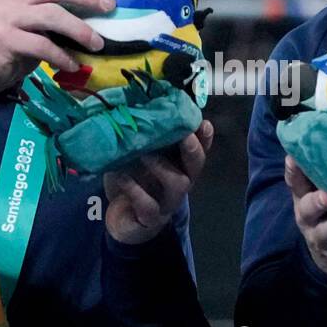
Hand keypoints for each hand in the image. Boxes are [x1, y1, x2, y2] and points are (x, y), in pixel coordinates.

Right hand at [0, 0, 114, 98]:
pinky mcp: (3, 39)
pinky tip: (72, 65)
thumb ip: (54, 15)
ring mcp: (8, 17)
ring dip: (78, 29)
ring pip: (50, 14)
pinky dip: (60, 56)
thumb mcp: (32, 24)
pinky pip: (39, 45)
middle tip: (110, 7)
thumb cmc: (7, 45)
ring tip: (97, 44)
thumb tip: (93, 17)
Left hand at [104, 121, 213, 244]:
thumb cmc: (132, 182)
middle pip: (196, 165)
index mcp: (178, 165)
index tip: (203, 122)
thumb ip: (141, 139)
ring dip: (162, 166)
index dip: (204, 137)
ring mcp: (168, 202)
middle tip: (185, 136)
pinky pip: (148, 205)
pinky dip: (135, 189)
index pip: (198, 148)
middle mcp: (180, 182)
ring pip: (178, 184)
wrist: (122, 221)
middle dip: (193, 149)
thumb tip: (132, 106)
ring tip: (144, 154)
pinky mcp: (151, 218)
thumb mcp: (135, 157)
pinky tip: (122, 177)